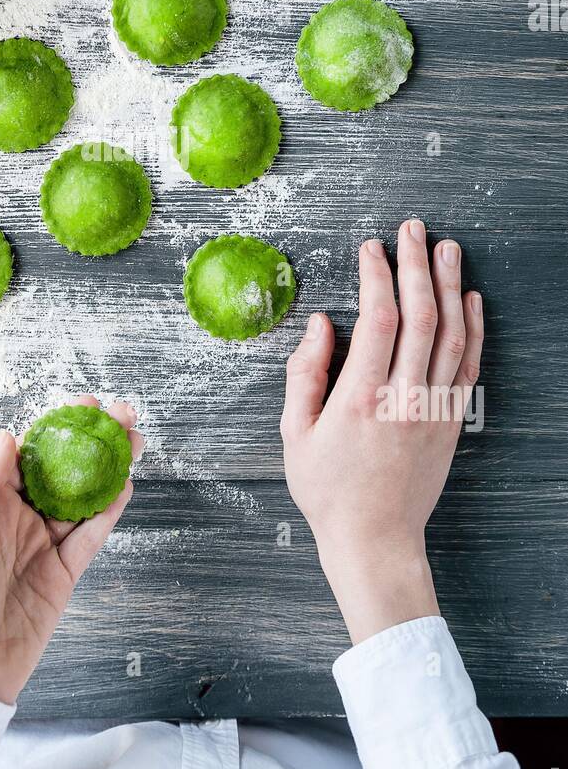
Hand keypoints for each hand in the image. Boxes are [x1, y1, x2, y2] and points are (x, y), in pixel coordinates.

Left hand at [0, 395, 141, 703]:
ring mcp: (42, 546)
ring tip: (135, 443)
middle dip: (93, 443)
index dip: (58, 426)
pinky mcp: (62, 575)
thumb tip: (7, 435)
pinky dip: (109, 511)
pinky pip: (90, 536)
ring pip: (83, 498)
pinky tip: (125, 486)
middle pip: (63, 470)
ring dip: (109, 470)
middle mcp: (17, 519)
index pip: (29, 452)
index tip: (86, 406)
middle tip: (123, 418)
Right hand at [281, 220, 482, 643]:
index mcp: (360, 398)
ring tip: (448, 248)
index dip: (377, 274)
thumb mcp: (294, 433)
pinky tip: (471, 299)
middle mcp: (403, 397)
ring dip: (450, 285)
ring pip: (451, 333)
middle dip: (416, 264)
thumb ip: (304, 373)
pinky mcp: (452, 420)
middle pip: (419, 314)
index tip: (370, 247)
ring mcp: (434, 408)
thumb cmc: (327, 490)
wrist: (375, 540)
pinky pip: (468, 364)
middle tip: (413, 229)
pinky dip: (473, 328)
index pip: (377, 318)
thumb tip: (321, 324)